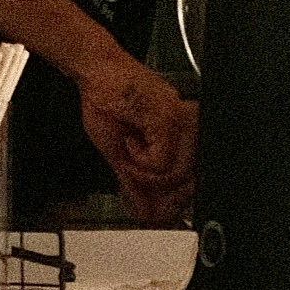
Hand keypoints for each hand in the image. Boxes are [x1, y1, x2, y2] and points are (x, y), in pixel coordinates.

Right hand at [80, 50, 196, 217]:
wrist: (96, 75)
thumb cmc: (108, 104)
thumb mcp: (120, 155)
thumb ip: (136, 183)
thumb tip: (145, 212)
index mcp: (184, 137)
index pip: (193, 180)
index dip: (175, 203)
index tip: (159, 214)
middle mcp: (191, 128)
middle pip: (186, 182)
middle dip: (157, 192)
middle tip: (134, 179)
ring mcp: (184, 122)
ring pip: (174, 174)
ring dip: (142, 172)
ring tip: (128, 151)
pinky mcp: (171, 119)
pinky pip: (161, 161)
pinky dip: (138, 157)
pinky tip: (130, 140)